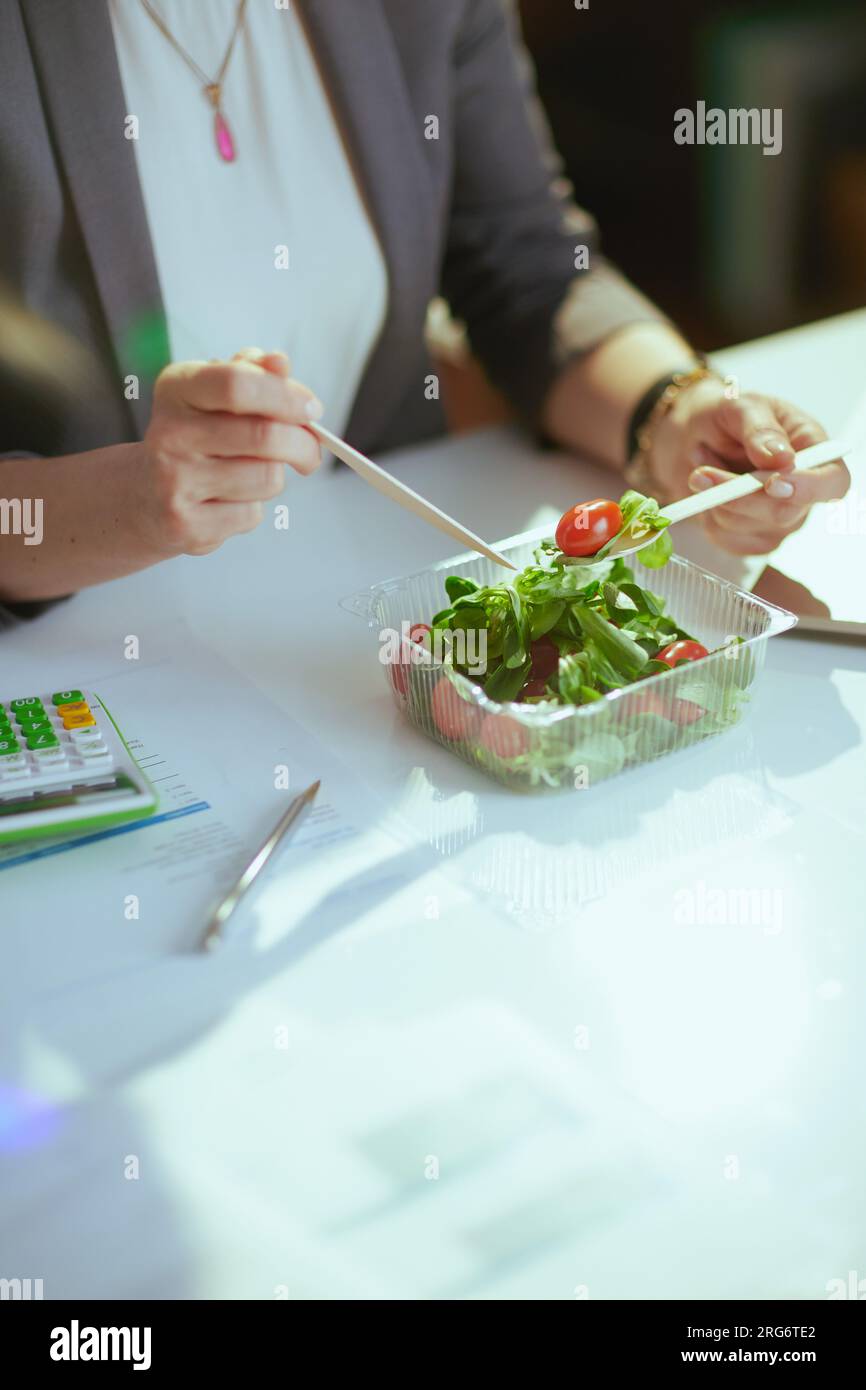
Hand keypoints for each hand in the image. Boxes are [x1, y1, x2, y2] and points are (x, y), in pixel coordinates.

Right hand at [140, 348, 321, 556]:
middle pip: (264, 435)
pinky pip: (251, 514)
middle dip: (303, 444)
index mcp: (177, 388)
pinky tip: (229, 500)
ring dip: (276, 477)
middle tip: (311, 451)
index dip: (286, 396)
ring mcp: (174, 481)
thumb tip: (279, 363)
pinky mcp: (186, 524)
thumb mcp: (212, 396)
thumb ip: (250, 375)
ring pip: (267, 477)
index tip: (312, 410)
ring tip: (256, 474)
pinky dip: (254, 507)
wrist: (143, 496)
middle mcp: (170, 433)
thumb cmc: (194, 438)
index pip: (237, 384)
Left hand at [647, 377, 849, 554]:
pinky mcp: (750, 539)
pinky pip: (724, 537)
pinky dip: (706, 514)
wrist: (694, 437)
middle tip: (700, 474)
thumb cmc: (726, 418)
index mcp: (815, 452)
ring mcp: (779, 521)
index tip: (773, 483)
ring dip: (714, 498)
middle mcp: (804, 493)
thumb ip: (760, 430)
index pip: (833, 483)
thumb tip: (781, 458)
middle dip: (737, 495)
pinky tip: (708, 491)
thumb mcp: (741, 407)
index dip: (808, 489)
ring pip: (745, 525)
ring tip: (703, 468)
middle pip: (783, 513)